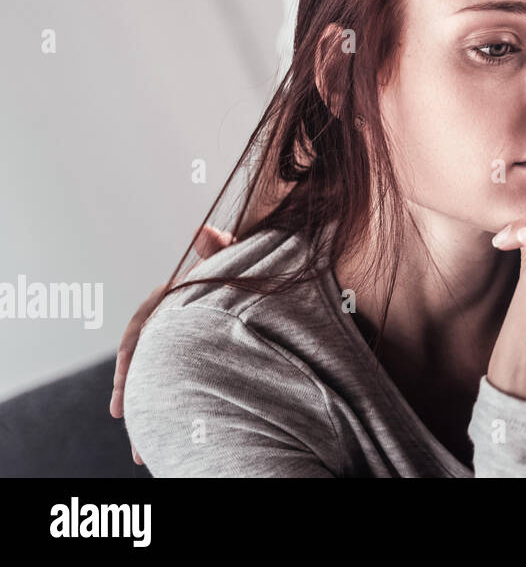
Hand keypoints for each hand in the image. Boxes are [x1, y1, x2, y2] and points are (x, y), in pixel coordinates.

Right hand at [110, 224, 235, 462]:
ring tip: (140, 445)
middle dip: (129, 388)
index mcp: (167, 304)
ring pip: (154, 380)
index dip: (131, 351)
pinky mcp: (188, 363)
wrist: (253, 282)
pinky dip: (164, 412)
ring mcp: (174, 346)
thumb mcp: (232, 261)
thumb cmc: (239, 272)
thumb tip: (207, 230)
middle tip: (122, 413)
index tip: (124, 373)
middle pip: (141, 361)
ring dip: (146, 410)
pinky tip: (161, 438)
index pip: (140, 328)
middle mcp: (165, 326)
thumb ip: (220, 249)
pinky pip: (171, 388)